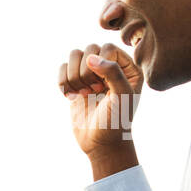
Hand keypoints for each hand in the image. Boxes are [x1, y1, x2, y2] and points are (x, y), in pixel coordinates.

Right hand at [58, 41, 141, 168]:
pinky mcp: (75, 83)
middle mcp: (109, 67)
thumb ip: (112, 72)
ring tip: (83, 94)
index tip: (103, 87)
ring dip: (73, 76)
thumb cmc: (116, 121)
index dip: (101, 65)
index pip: (107, 48)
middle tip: (93, 92)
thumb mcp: (122, 96)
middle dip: (86, 72)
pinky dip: (62, 82)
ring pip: (73, 56)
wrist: (100, 143)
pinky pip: (62, 69)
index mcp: (127, 67)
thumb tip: (90, 57)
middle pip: (89, 49)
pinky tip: (71, 97)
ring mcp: (91, 74)